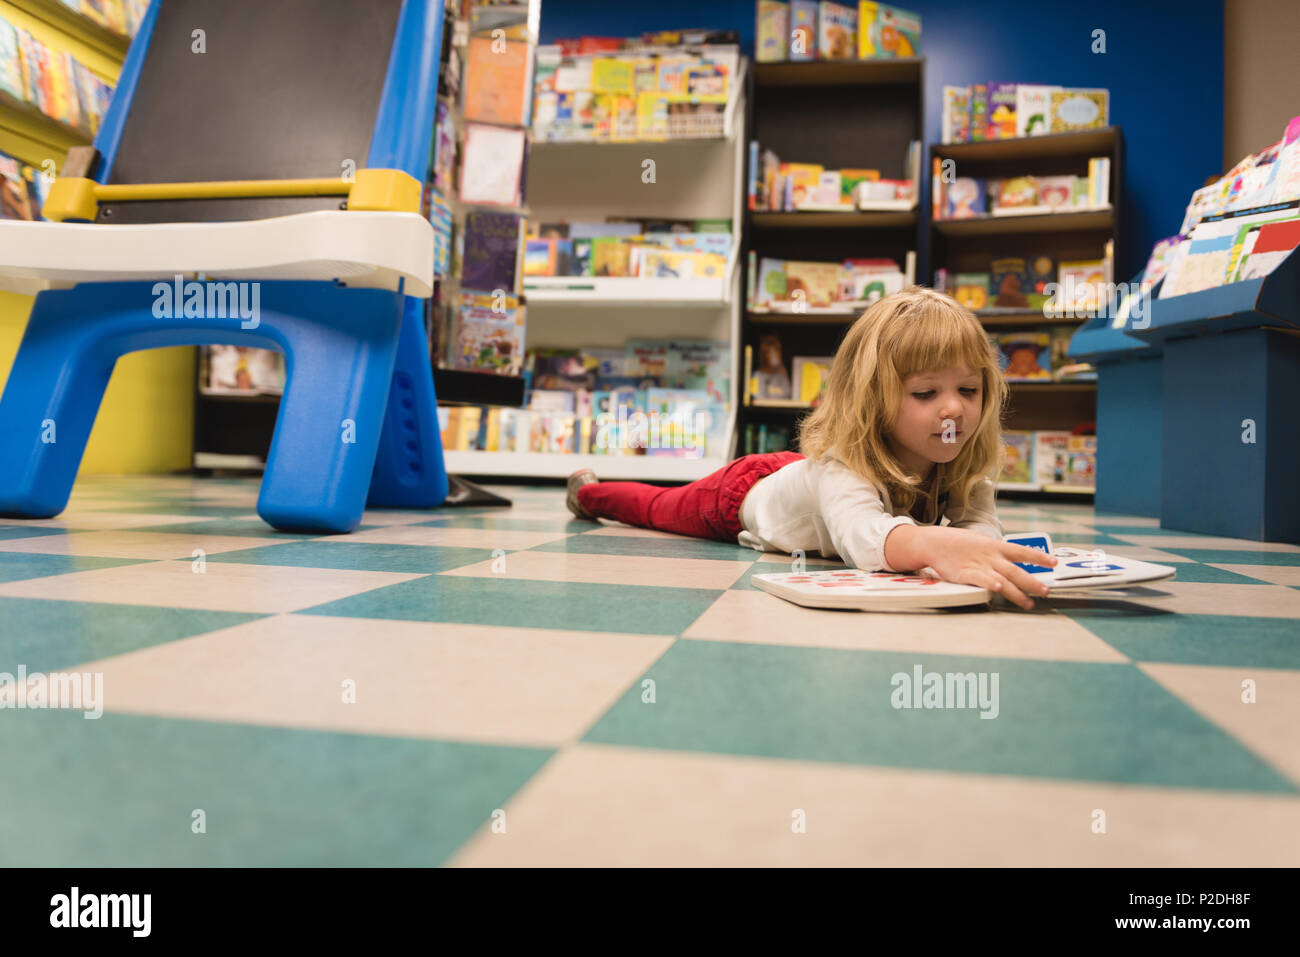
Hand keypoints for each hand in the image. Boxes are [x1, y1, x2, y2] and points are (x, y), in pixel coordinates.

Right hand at [885, 525, 1056, 609]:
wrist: (934, 543)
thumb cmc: (957, 543)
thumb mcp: (980, 542)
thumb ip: (996, 551)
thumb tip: (1012, 557)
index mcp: (995, 546)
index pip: (1022, 551)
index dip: (1039, 557)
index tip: (1054, 562)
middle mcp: (990, 556)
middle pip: (1016, 570)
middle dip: (1033, 582)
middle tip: (1047, 591)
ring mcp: (979, 565)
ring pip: (1003, 580)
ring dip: (1018, 592)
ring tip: (1030, 603)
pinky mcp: (966, 574)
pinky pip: (981, 580)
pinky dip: (991, 584)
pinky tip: (998, 590)